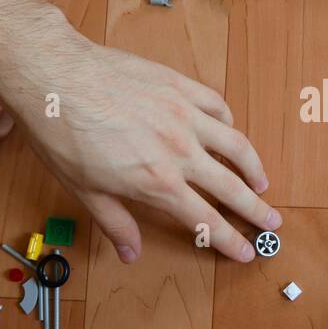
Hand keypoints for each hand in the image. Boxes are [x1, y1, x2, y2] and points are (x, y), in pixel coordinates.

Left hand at [20, 38, 279, 264]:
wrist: (55, 76)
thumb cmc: (62, 133)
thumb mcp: (84, 190)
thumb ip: (116, 222)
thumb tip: (130, 252)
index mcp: (158, 183)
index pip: (205, 221)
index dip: (229, 240)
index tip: (246, 251)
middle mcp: (180, 151)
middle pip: (231, 187)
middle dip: (255, 209)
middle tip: (272, 222)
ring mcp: (184, 115)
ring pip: (235, 145)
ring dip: (253, 167)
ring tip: (261, 181)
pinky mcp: (180, 87)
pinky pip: (217, 105)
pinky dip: (228, 122)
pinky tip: (229, 129)